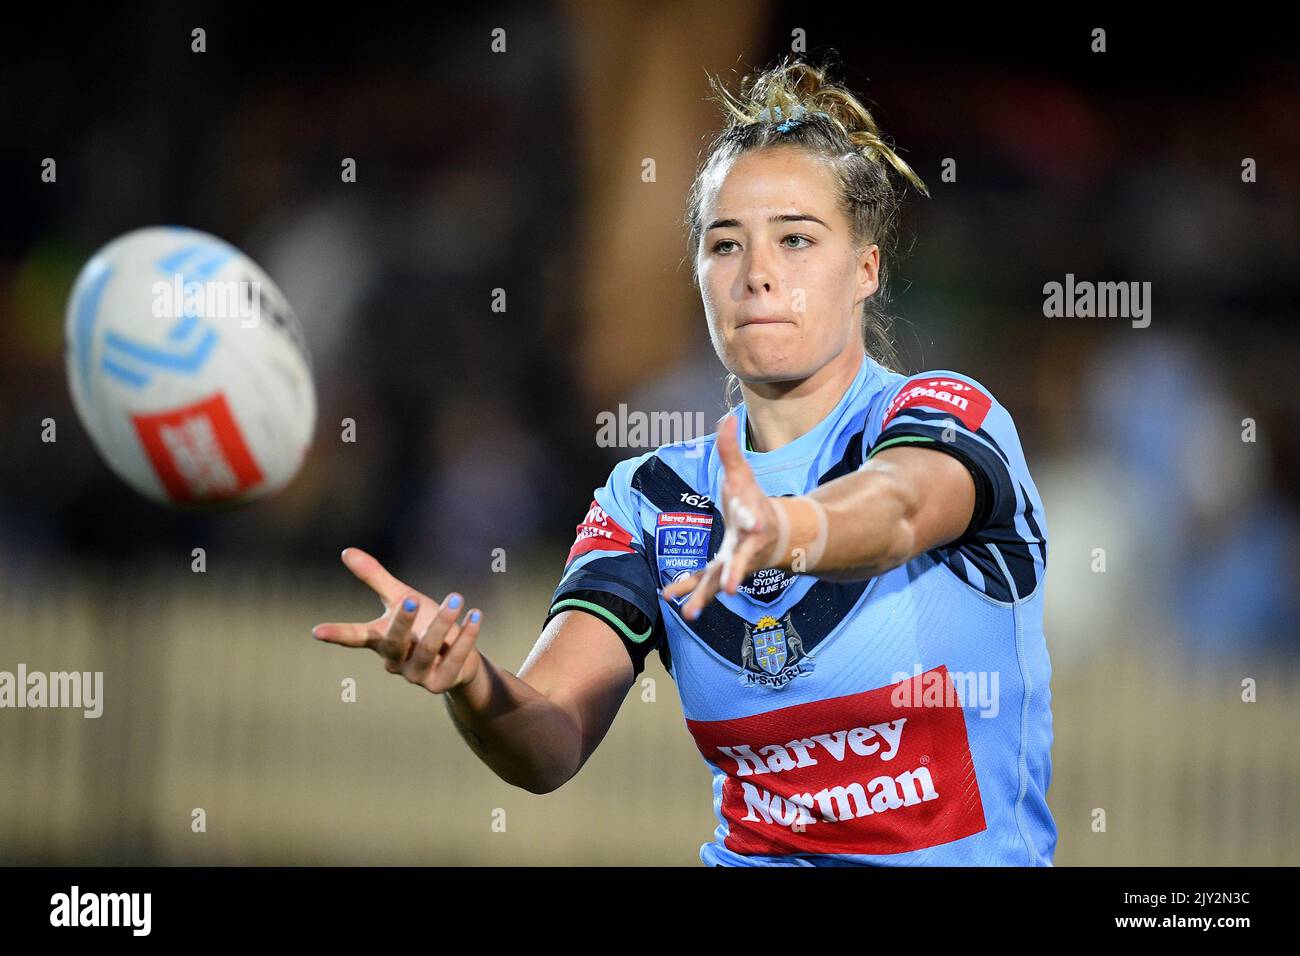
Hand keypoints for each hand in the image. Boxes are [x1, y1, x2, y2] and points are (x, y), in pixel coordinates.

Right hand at [312, 547, 482, 693]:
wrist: (458, 660)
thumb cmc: (423, 624)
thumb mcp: (401, 597)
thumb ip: (374, 578)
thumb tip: (346, 551)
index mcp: (381, 640)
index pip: (356, 637)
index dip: (337, 634)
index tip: (316, 632)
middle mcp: (395, 661)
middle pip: (393, 643)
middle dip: (402, 622)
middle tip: (411, 599)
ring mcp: (416, 676)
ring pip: (427, 650)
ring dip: (443, 624)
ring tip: (456, 598)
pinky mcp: (440, 684)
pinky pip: (453, 660)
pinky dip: (465, 638)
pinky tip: (475, 616)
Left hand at [661, 414, 778, 619]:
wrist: (777, 535)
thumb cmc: (755, 502)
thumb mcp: (743, 476)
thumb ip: (730, 450)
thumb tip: (726, 416)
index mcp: (754, 518)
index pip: (754, 518)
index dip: (755, 519)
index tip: (757, 523)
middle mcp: (747, 546)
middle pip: (741, 561)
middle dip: (735, 572)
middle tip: (730, 588)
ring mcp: (736, 563)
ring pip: (720, 581)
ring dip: (705, 596)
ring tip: (690, 613)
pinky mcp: (723, 572)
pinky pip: (705, 582)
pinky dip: (688, 590)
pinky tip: (669, 598)